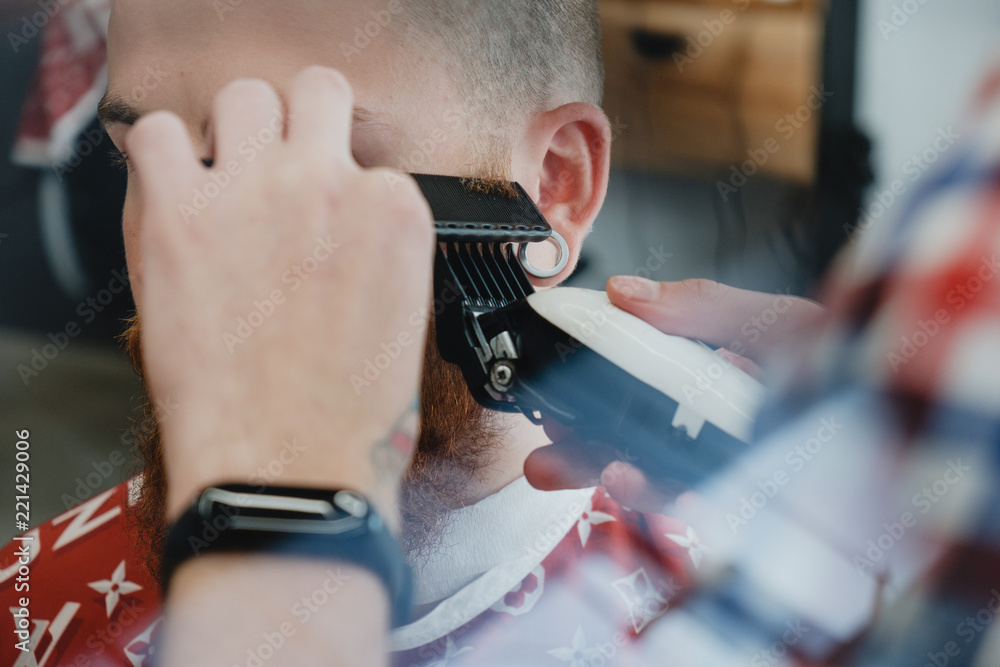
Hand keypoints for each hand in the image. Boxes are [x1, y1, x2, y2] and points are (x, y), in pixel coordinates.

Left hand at [125, 67, 433, 523]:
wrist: (290, 472)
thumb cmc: (349, 417)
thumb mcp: (403, 316)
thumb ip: (378, 248)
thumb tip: (340, 220)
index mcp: (396, 211)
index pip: (367, 158)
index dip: (343, 193)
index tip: (326, 228)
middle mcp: (330, 183)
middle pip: (315, 94)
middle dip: (301, 130)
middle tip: (283, 177)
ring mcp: (255, 191)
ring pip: (244, 95)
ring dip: (238, 134)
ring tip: (229, 183)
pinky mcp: (178, 213)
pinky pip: (155, 133)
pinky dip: (163, 156)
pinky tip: (178, 197)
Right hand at [524, 276, 823, 509]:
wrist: (902, 417)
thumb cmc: (849, 362)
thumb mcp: (775, 321)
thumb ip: (701, 308)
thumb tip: (624, 292)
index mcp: (707, 370)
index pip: (631, 373)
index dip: (586, 378)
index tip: (547, 375)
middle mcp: (705, 419)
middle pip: (626, 429)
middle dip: (575, 439)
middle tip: (536, 448)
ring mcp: (718, 460)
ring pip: (643, 469)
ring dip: (596, 469)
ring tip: (561, 466)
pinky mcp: (736, 495)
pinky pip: (682, 499)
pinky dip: (646, 491)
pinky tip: (625, 478)